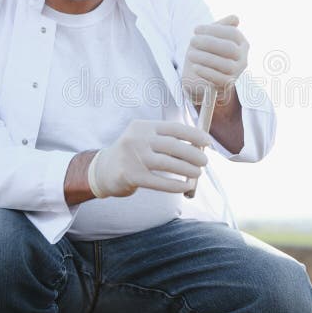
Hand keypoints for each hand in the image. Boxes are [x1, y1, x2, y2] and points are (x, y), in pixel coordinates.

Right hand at [87, 120, 211, 197]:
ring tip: (198, 173)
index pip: (174, 128)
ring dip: (188, 169)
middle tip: (205, 161)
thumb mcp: (144, 138)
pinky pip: (160, 182)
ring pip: (168, 164)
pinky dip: (176, 185)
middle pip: (173, 146)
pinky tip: (186, 186)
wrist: (103, 170)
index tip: (208, 141)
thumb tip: (198, 145)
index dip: (194, 134)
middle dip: (194, 153)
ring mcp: (133, 157)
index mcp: (144, 126)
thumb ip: (166, 139)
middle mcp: (137, 139)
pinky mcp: (131, 176)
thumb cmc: (133, 154)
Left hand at [182, 15, 248, 104]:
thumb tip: (235, 18)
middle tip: (192, 40)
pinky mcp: (228, 85)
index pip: (232, 33)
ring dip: (206, 58)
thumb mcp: (211, 37)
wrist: (198, 76)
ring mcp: (237, 72)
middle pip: (230, 48)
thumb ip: (221, 26)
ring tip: (190, 54)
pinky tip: (195, 67)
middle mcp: (243, 58)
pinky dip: (206, 72)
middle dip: (209, 43)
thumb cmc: (205, 52)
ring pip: (226, 65)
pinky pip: (220, 79)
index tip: (196, 30)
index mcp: (241, 43)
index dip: (214, 30)